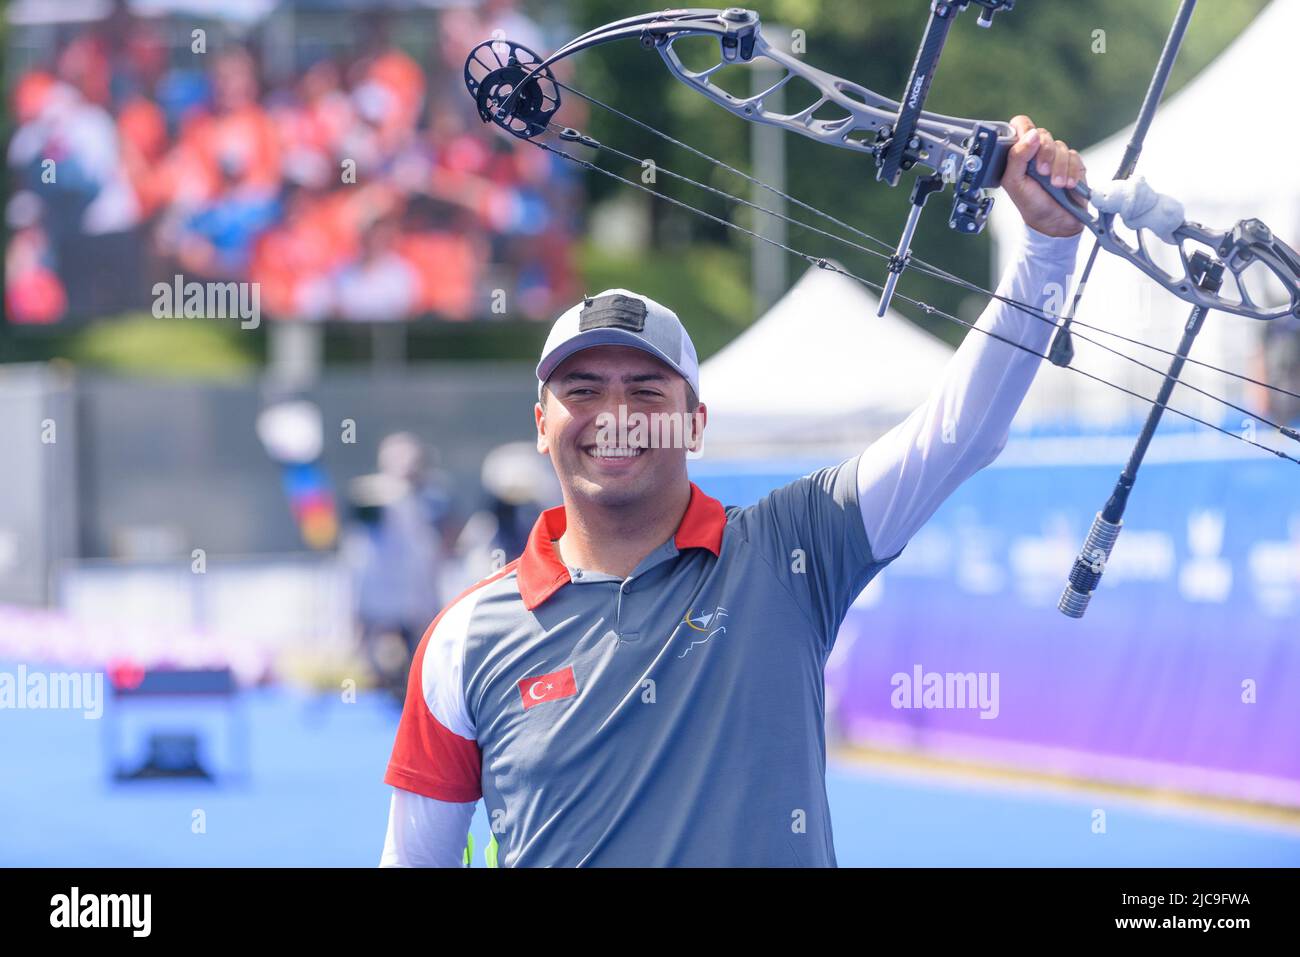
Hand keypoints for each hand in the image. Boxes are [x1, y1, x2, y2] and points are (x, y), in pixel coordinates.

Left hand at [1001, 115, 1085, 237]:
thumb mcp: (1014, 183)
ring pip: (1060, 146)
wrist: (1054, 222)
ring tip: (1057, 185)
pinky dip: (1071, 171)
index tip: (1029, 145)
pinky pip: (1074, 157)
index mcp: (1019, 153)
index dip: (1024, 130)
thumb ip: (1016, 157)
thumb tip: (1030, 134)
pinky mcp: (1072, 163)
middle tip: (1043, 173)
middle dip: (1044, 154)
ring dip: (1059, 167)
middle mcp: (1037, 151)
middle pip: (1043, 134)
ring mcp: (1055, 156)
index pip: (1021, 125)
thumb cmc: (1031, 203)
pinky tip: (1067, 184)